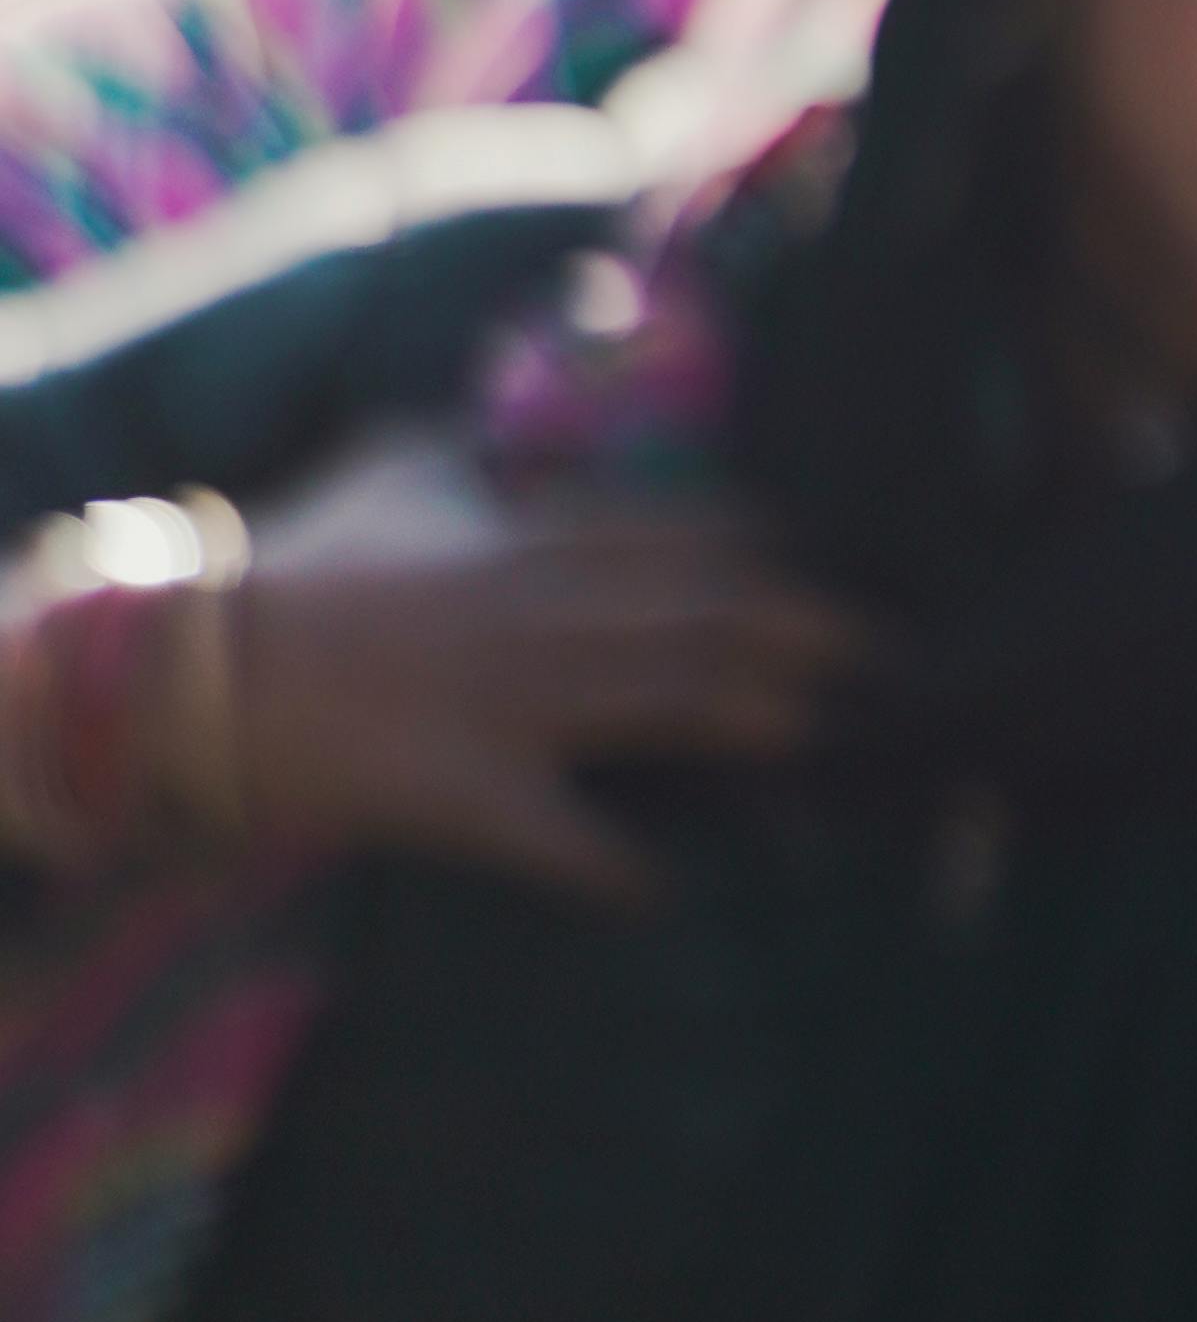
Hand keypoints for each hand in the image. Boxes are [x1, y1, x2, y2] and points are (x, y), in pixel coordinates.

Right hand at [236, 498, 870, 909]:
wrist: (190, 665)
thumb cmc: (292, 560)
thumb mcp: (396, 469)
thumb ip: (467, 450)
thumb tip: (500, 432)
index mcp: (525, 533)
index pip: (677, 532)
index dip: (759, 550)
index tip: (817, 562)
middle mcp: (539, 608)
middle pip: (702, 614)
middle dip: (800, 631)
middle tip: (881, 654)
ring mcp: (510, 703)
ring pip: (666, 704)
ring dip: (754, 720)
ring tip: (825, 733)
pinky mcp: (466, 795)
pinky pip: (564, 837)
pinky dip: (618, 866)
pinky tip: (668, 890)